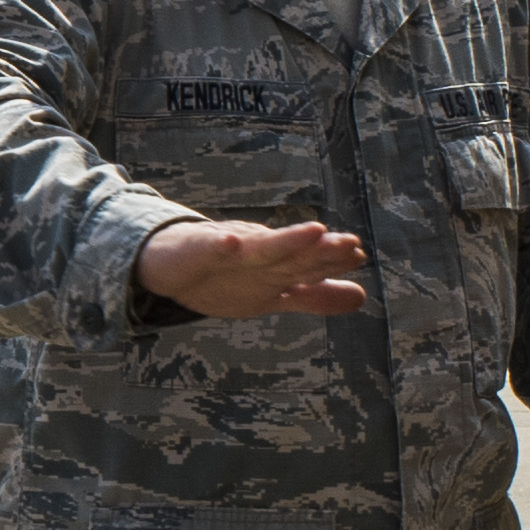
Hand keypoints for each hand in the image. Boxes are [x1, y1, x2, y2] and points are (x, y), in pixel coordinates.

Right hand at [134, 213, 370, 323]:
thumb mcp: (274, 293)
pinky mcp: (195, 250)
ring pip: (259, 246)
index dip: (333, 260)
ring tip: (314, 231)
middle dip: (320, 249)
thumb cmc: (225, 276)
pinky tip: (231, 243)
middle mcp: (258, 253)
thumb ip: (314, 296)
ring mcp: (228, 250)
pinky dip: (218, 246)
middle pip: (292, 253)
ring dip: (285, 240)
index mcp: (276, 265)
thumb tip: (362, 297)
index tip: (358, 254)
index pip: (309, 264)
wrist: (167, 264)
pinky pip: (207, 248)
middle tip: (348, 243)